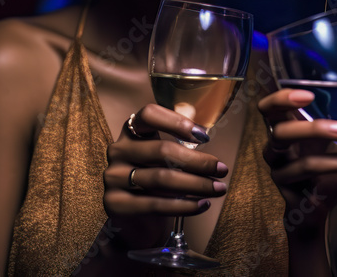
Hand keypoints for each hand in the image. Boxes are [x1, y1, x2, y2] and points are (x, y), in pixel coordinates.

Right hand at [103, 103, 228, 216]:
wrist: (134, 221)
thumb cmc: (156, 184)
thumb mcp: (164, 160)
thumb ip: (179, 148)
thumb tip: (210, 149)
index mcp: (131, 131)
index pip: (149, 114)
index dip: (177, 122)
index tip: (204, 137)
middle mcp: (119, 150)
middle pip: (161, 150)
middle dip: (198, 161)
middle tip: (222, 169)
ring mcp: (114, 176)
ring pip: (161, 178)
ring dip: (196, 184)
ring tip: (218, 189)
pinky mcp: (115, 203)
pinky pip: (155, 204)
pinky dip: (184, 206)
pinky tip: (202, 205)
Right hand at [259, 89, 336, 225]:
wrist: (309, 209)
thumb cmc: (320, 169)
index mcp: (283, 129)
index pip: (268, 109)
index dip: (281, 99)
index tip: (308, 94)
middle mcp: (276, 151)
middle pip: (280, 134)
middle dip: (313, 128)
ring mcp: (282, 175)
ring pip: (305, 164)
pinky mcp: (294, 198)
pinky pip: (323, 186)